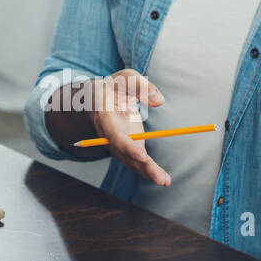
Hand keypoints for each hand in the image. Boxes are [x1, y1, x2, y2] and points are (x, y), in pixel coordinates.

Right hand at [88, 69, 169, 186]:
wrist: (94, 102)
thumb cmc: (111, 88)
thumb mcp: (123, 78)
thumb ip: (140, 85)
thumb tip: (160, 101)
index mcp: (104, 116)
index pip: (114, 134)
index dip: (126, 145)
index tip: (141, 155)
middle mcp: (108, 135)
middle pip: (125, 154)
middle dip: (143, 166)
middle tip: (161, 178)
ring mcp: (117, 145)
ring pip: (131, 161)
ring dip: (148, 173)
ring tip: (165, 181)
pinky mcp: (126, 148)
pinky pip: (136, 162)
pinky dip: (148, 171)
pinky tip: (163, 179)